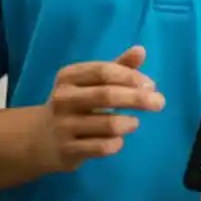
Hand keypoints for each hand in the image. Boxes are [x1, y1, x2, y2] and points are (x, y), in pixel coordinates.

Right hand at [31, 46, 165, 172]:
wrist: (41, 138)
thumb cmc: (75, 104)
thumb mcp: (90, 82)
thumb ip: (117, 67)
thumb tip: (141, 50)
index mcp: (68, 76)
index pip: (103, 71)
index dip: (130, 76)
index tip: (151, 85)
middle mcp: (63, 98)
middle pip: (107, 95)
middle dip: (138, 98)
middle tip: (159, 102)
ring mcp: (64, 125)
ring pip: (108, 124)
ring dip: (129, 123)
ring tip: (134, 122)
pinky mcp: (68, 150)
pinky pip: (103, 147)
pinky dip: (117, 143)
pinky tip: (118, 139)